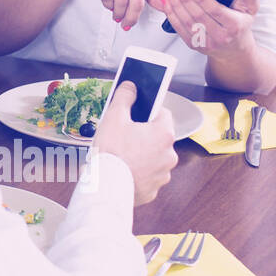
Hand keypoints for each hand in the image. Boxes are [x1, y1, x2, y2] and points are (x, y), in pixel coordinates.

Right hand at [91, 82, 177, 205]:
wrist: (106, 187)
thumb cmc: (111, 152)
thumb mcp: (113, 117)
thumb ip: (124, 97)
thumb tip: (131, 87)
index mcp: (163, 134)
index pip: (163, 113)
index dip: (148, 111)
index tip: (135, 114)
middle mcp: (169, 154)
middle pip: (158, 137)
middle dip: (143, 135)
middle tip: (123, 136)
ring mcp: (163, 174)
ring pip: (154, 157)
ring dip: (142, 155)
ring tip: (121, 156)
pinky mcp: (154, 189)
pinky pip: (148, 175)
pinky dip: (139, 172)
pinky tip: (123, 170)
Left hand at [158, 0, 257, 58]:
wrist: (234, 51)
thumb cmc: (240, 27)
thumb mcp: (250, 10)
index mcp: (234, 25)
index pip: (215, 10)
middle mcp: (220, 36)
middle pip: (198, 15)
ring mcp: (206, 43)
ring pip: (186, 21)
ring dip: (174, 4)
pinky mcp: (194, 45)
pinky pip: (179, 29)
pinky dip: (171, 14)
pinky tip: (167, 2)